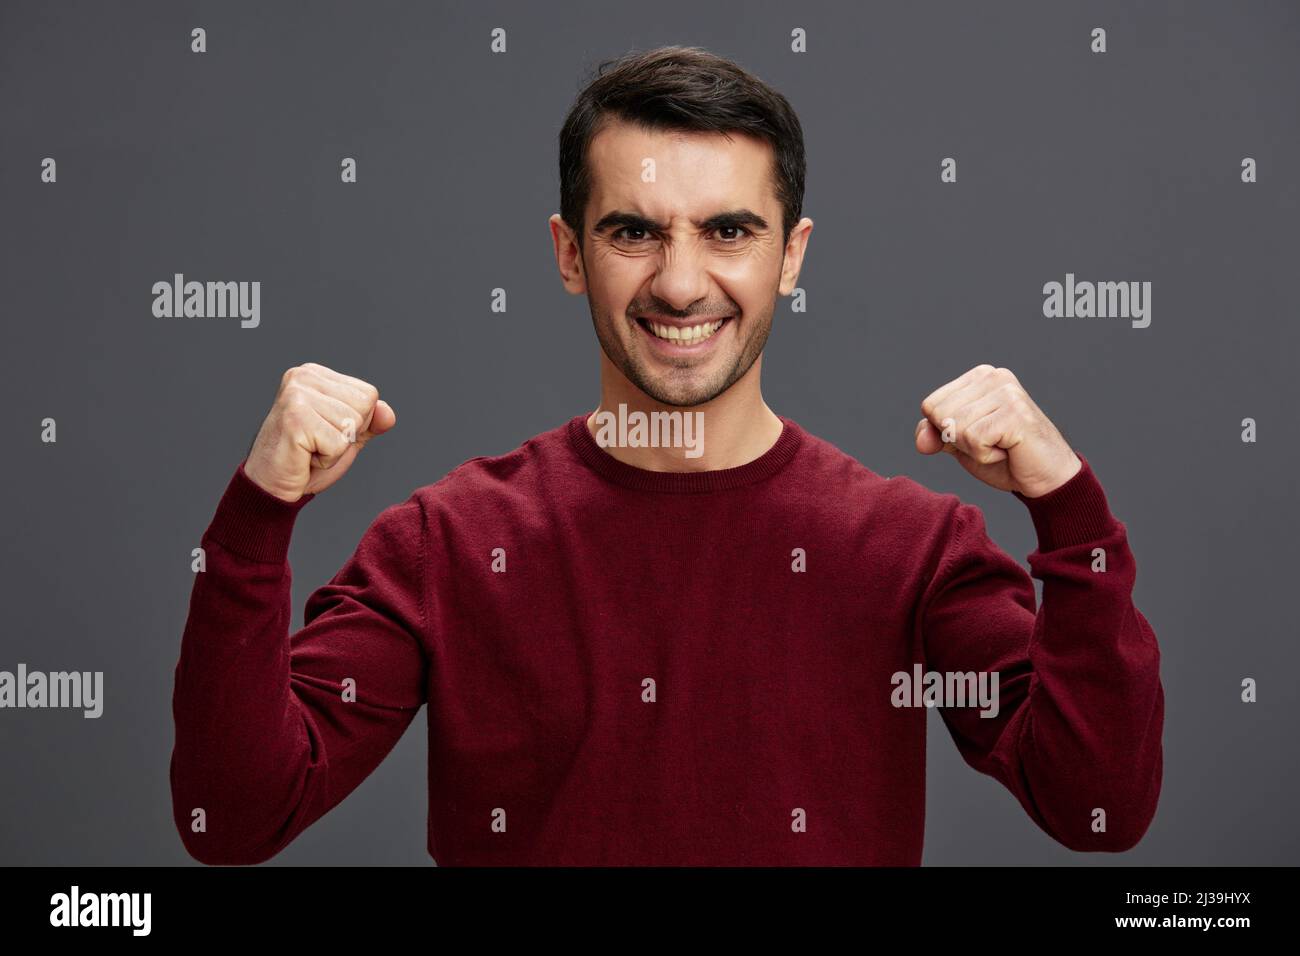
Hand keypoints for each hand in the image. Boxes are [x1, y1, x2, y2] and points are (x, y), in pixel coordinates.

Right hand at [243, 363, 396, 501]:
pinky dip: (327, 460)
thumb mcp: (347, 436)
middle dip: (347, 436)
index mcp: (315, 375)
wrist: (271, 485)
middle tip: (316, 443)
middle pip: (364, 407)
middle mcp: (303, 377)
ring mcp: (297, 396)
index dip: (356, 424)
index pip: (368, 395)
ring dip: (336, 448)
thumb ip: (371, 422)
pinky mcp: (295, 420)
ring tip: (309, 448)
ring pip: (352, 426)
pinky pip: (339, 444)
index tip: (325, 431)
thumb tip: (388, 413)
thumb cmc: (306, 459)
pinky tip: (304, 456)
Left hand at [915, 365, 1080, 496]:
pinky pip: (974, 439)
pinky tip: (1009, 450)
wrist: (1045, 478)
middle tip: (992, 442)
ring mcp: (1006, 392)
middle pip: (940, 415)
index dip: (945, 432)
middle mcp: (993, 377)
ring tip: (1002, 445)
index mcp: (978, 378)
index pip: (930, 405)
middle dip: (960, 440)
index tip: (978, 435)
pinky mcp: (1014, 412)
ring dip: (975, 449)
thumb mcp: (960, 445)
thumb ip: (935, 435)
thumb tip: (922, 440)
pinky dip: (986, 455)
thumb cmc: (1005, 458)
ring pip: (956, 428)